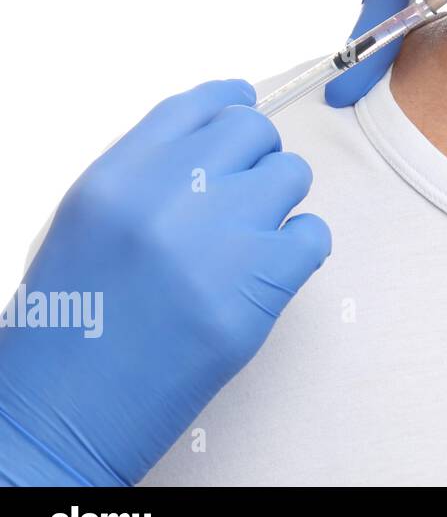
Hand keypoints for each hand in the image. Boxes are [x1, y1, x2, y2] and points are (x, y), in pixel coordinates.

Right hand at [0, 80, 329, 485]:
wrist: (62, 413)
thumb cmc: (72, 325)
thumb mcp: (87, 225)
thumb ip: (147, 179)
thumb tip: (218, 142)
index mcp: (116, 176)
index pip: (194, 106)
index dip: (229, 102)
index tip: (245, 108)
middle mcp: (167, 194)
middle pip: (252, 131)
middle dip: (258, 158)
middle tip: (245, 197)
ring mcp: (217, 237)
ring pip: (292, 174)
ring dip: (282, 203)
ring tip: (250, 243)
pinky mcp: (257, 288)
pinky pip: (314, 234)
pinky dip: (302, 250)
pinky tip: (269, 275)